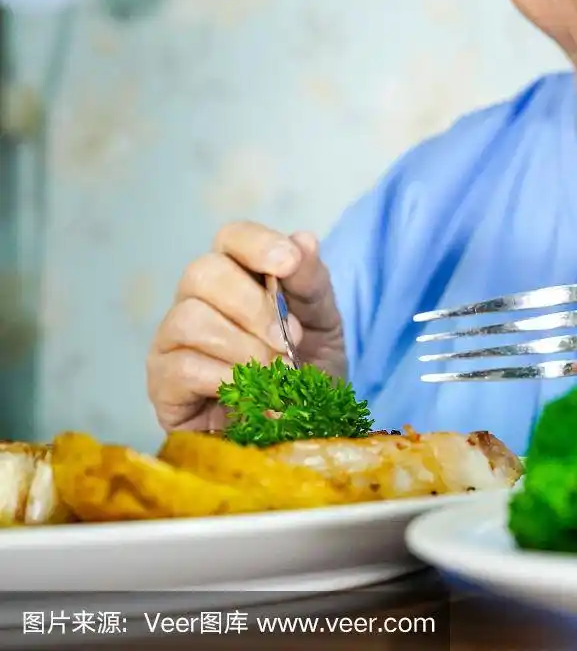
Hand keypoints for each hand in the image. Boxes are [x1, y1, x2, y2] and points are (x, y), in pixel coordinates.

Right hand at [146, 221, 346, 432]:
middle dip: (254, 306)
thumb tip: (303, 240)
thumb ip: (312, 283)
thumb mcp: (323, 325)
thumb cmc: (307, 371)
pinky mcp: (162, 382)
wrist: (300, 430)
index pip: (232, 237)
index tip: (289, 264)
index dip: (258, 244)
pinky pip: (182, 366)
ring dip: (244, 347)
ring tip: (278, 374)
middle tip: (289, 340)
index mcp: (238, 275)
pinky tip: (256, 396)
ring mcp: (173, 340)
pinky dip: (228, 380)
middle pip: (203, 273)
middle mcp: (198, 300)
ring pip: (189, 319)